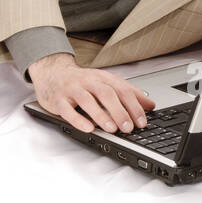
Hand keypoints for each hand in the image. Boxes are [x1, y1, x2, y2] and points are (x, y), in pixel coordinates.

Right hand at [29, 53, 154, 134]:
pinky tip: (88, 128)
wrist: (51, 73)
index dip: (133, 106)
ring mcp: (72, 90)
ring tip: (112, 129)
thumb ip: (127, 93)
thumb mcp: (105, 83)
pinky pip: (68, 110)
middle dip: (119, 111)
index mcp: (102, 77)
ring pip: (87, 100)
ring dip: (101, 115)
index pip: (121, 89)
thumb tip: (150, 105)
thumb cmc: (81, 81)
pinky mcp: (58, 100)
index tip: (142, 122)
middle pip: (106, 93)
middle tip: (129, 127)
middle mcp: (88, 81)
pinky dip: (78, 120)